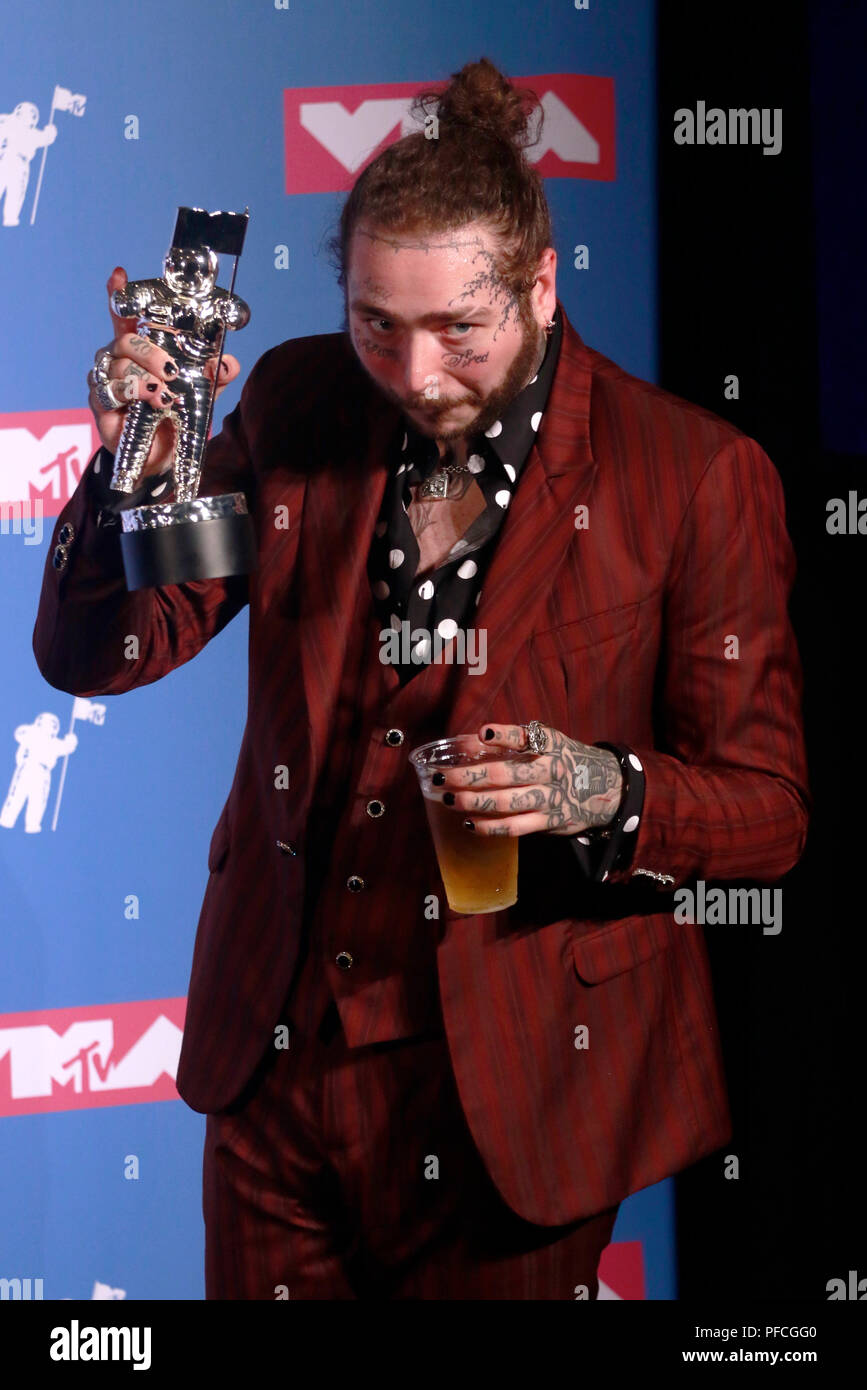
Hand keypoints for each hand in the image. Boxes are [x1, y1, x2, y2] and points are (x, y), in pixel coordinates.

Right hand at [86, 266, 241, 477]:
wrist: (161, 456)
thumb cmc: (174, 416)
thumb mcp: (201, 394)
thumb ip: (214, 376)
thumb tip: (229, 363)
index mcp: (138, 349)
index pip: (124, 316)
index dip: (119, 294)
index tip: (119, 274)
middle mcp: (117, 359)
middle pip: (125, 340)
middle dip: (150, 352)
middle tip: (172, 371)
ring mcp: (106, 380)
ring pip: (117, 366)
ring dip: (143, 379)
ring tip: (164, 395)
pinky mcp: (100, 405)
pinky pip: (108, 392)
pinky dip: (131, 394)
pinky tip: (149, 401)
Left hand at [431, 722, 623, 836]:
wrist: (606, 788)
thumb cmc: (562, 760)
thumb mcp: (548, 743)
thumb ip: (511, 742)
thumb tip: (464, 742)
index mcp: (551, 745)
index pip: (528, 737)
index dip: (506, 735)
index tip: (484, 733)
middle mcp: (551, 771)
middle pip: (505, 774)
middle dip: (468, 776)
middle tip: (441, 776)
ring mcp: (550, 798)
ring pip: (505, 803)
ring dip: (472, 802)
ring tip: (448, 799)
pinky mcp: (549, 822)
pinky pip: (514, 827)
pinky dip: (488, 827)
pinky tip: (468, 822)